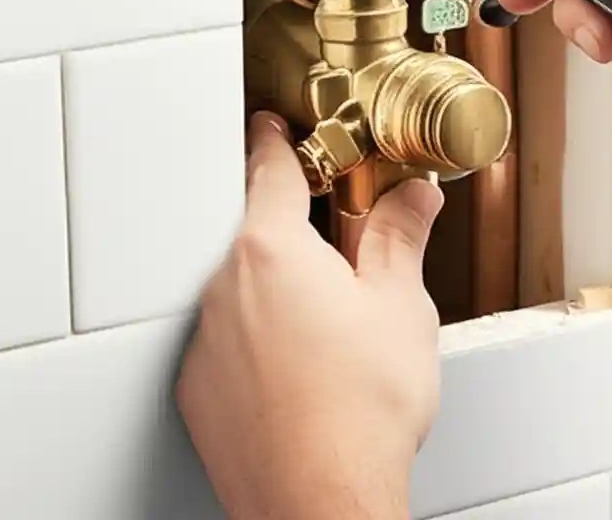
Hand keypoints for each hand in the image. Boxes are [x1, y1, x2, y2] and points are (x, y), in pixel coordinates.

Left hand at [176, 112, 444, 519]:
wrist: (319, 499)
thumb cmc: (359, 415)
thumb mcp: (399, 309)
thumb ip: (399, 241)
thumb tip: (412, 201)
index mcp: (272, 250)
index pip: (267, 170)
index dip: (276, 142)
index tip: (274, 128)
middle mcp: (223, 286)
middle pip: (253, 232)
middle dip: (293, 233)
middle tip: (337, 253)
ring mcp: (205, 338)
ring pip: (239, 291)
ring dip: (275, 293)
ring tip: (328, 330)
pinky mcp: (198, 387)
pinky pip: (226, 342)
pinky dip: (256, 343)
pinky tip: (299, 372)